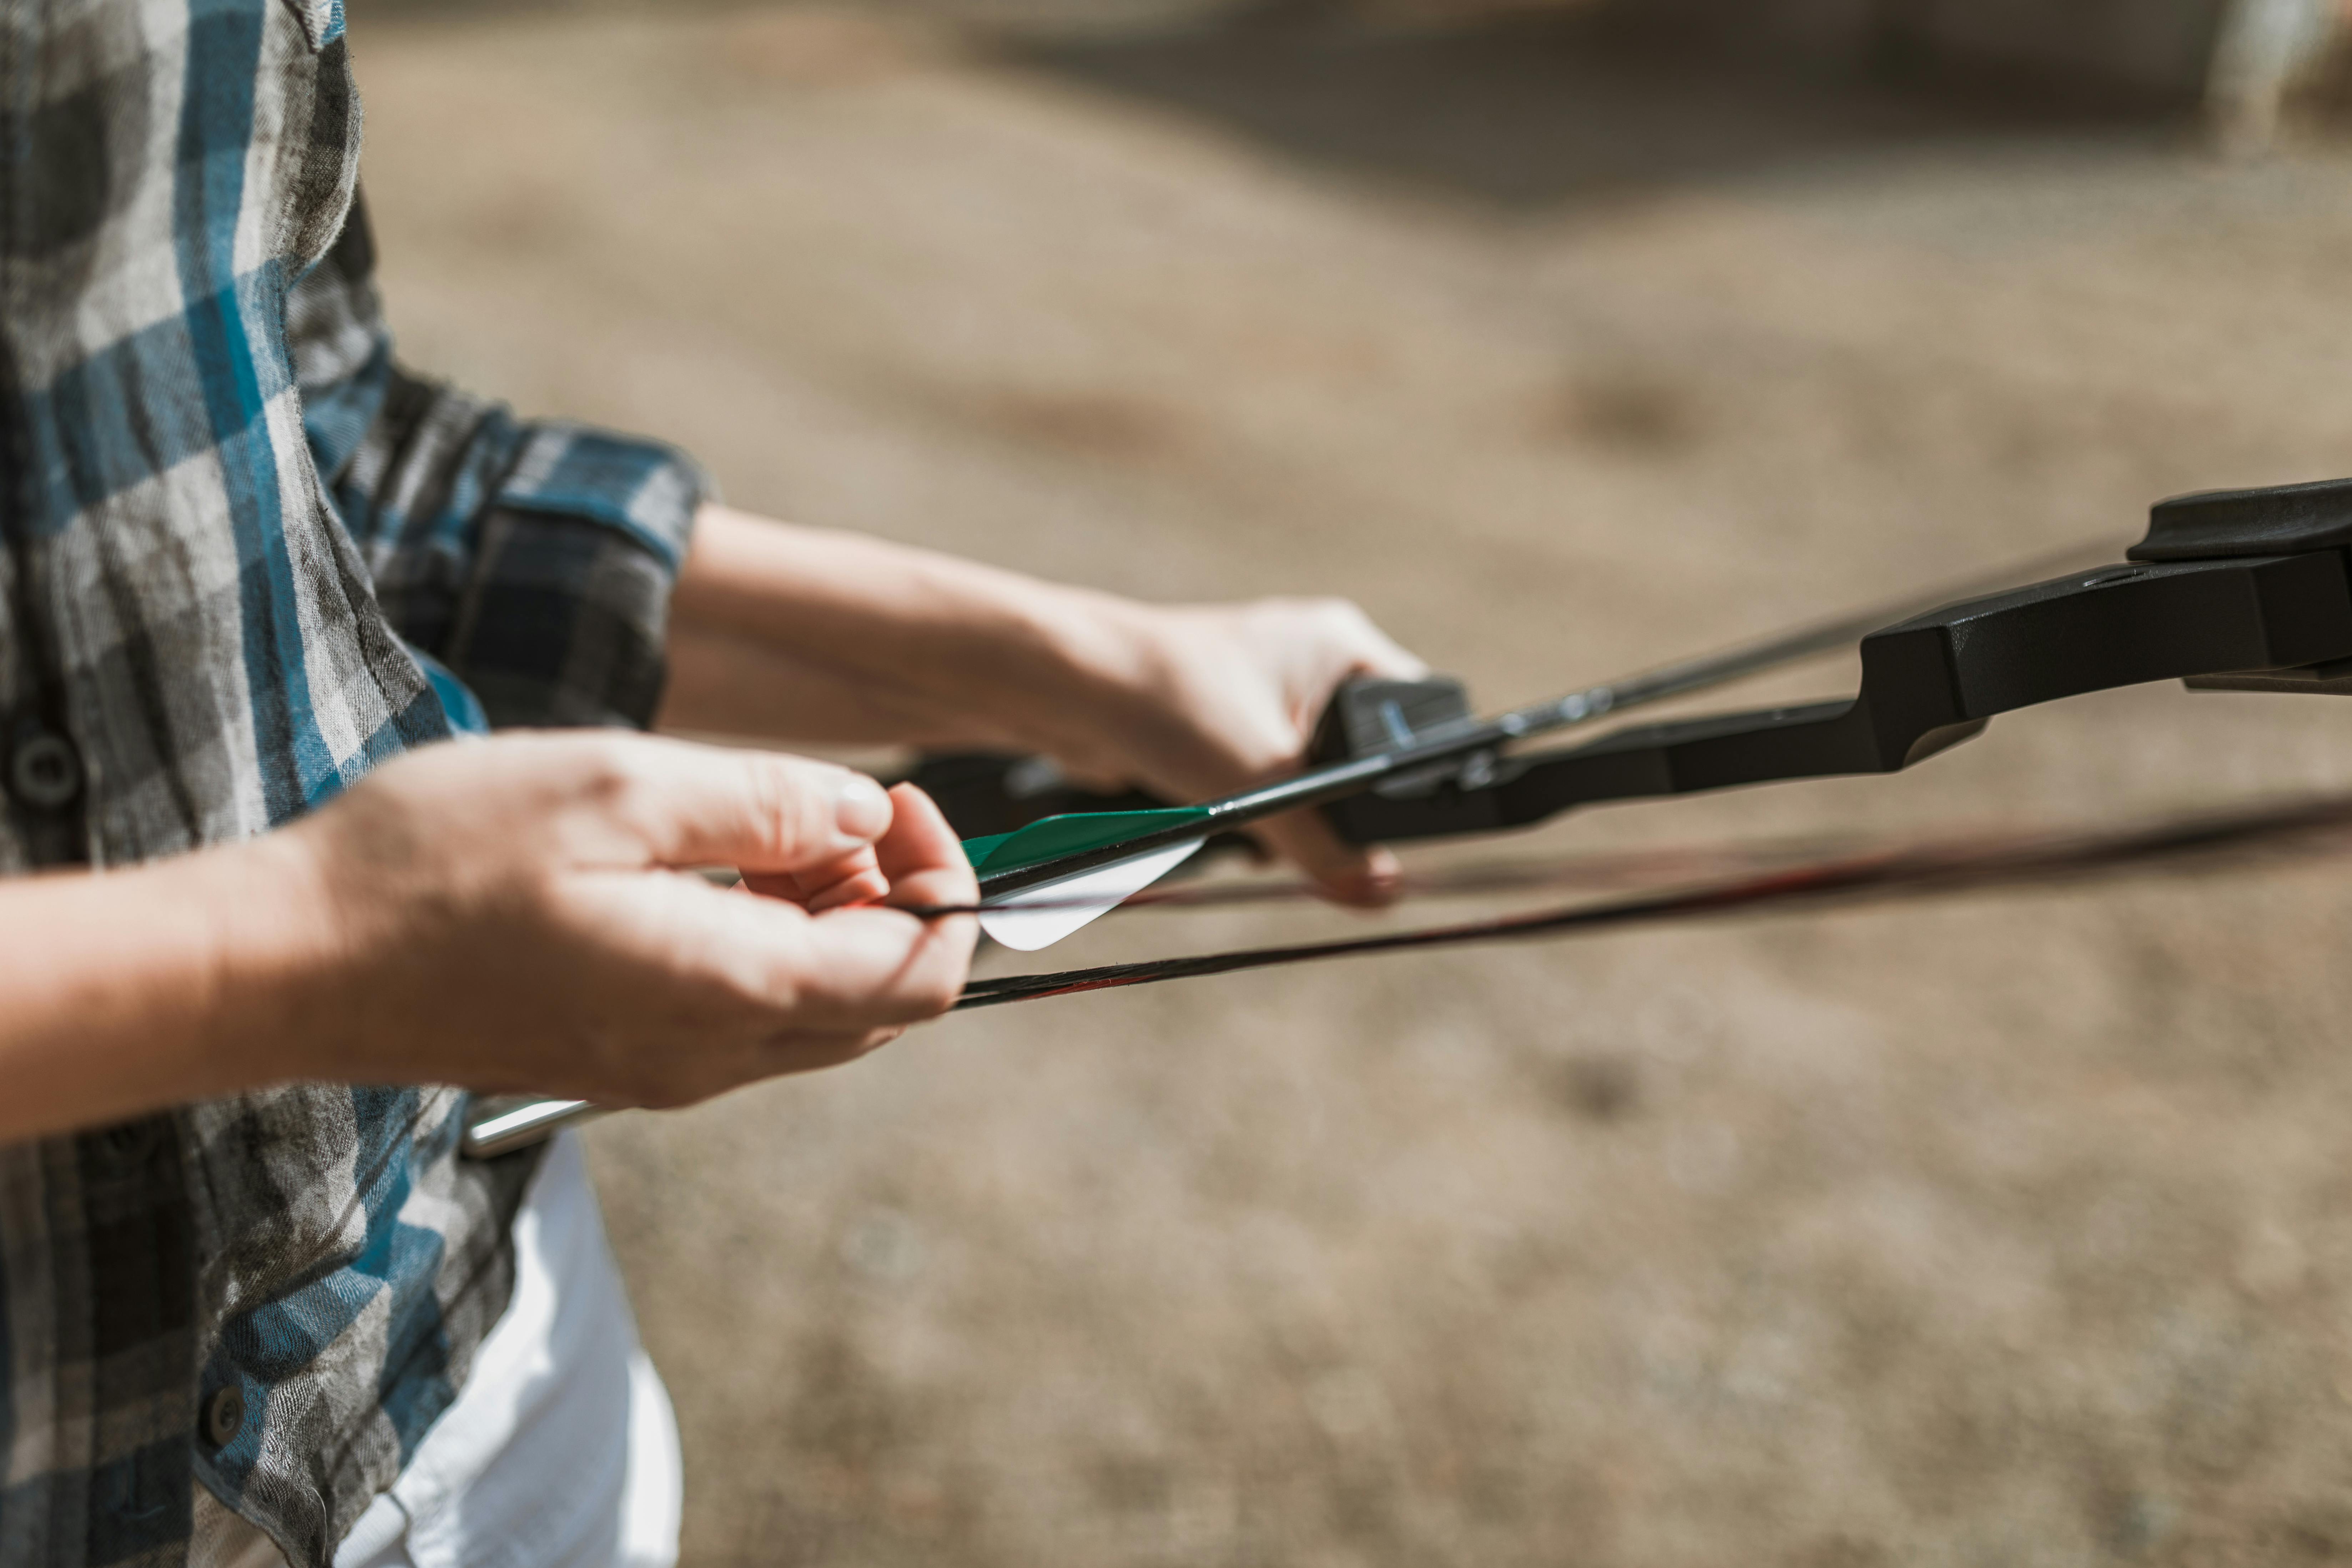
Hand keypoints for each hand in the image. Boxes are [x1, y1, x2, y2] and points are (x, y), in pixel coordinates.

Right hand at [281, 733, 975, 1106]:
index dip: (945, 882)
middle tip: (827, 810)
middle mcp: (712, 1057)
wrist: (293, 962)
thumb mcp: (617, 787)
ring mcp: (665, 1071)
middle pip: (884, 1004)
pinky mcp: (621, 1062)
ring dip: (827, 921)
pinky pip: (743, 1017)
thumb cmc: (439, 861)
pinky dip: (766, 945)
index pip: (922, 974)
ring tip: (757, 833)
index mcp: (730, 991)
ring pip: (818, 1012)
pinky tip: (701, 875)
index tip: (898, 799)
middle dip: (893, 900)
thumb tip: (866, 817)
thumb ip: (765, 805)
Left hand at [1052, 597, 1428, 903]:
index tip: (1391, 832)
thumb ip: (1328, 847)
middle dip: (1338, 805)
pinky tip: (1224, 808)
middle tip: (1310, 829)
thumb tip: (1380, 892)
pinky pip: (1261, 772)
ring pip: (1307, 770)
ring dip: (1288, 808)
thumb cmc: (1169, 704)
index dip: (1410, 782)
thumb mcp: (1264, 786)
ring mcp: (1264, 683)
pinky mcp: (1222, 716)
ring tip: (1257, 815)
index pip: (1417, 719)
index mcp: (1341, 644)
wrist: (1067, 687)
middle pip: (1362, 754)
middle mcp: (1309, 655)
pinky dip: (1249, 801)